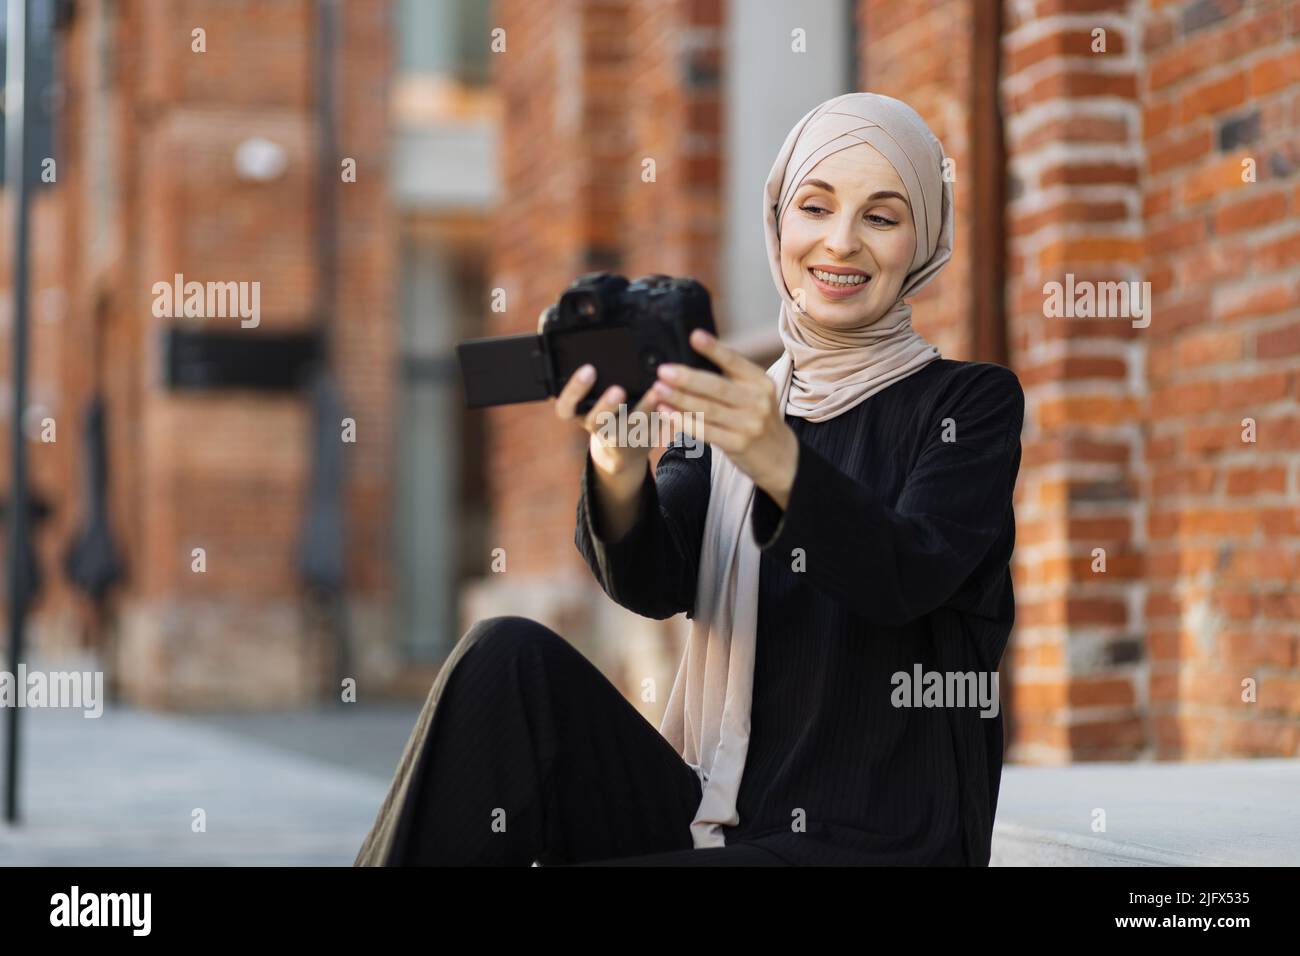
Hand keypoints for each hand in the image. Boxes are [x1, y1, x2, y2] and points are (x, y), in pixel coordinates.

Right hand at [553, 364, 664, 482]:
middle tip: (618, 390)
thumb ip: (597, 380)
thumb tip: (610, 345)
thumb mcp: (593, 399)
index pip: (566, 407)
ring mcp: (619, 437)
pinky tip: (670, 400)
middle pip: (596, 421)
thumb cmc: (607, 413)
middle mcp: (596, 427)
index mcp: (579, 413)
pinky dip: (661, 415)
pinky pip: (651, 430)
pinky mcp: (640, 441)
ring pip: (629, 426)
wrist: (622, 448)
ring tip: (655, 392)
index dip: (574, 390)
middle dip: (606, 406)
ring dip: (643, 409)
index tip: (588, 369)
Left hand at [653, 329, 798, 507]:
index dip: (714, 349)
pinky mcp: (739, 444)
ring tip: (658, 390)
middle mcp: (758, 401)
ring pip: (708, 409)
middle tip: (663, 370)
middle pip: (717, 386)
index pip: (735, 361)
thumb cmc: (759, 420)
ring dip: (680, 399)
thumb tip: (691, 364)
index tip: (694, 336)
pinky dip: (684, 422)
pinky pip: (706, 431)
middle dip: (687, 378)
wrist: (782, 458)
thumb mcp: (756, 395)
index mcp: (761, 382)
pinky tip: (668, 414)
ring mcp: (749, 424)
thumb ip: (731, 380)